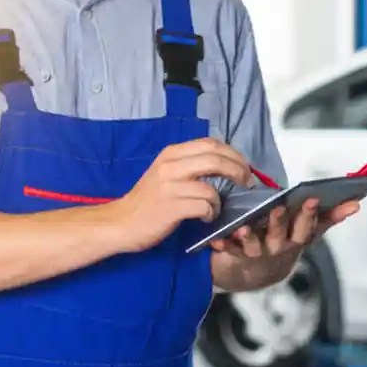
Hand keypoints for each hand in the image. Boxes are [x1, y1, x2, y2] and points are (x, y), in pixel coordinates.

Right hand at [106, 138, 251, 252]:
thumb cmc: (147, 201)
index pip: (210, 143)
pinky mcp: (171, 207)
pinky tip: (205, 217)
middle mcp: (170, 165)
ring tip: (217, 207)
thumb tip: (224, 165)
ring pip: (211, 186)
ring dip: (221, 199)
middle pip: (216, 158)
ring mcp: (170, 186)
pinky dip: (211, 212)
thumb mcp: (165, 173)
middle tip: (246, 183)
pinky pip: (203, 206)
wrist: (121, 222)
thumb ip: (189, 165)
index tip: (243, 166)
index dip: (233, 154)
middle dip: (238, 170)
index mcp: (171, 153)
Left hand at [209, 197, 360, 290]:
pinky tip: (216, 239)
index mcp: (297, 238)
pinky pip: (229, 251)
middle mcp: (279, 247)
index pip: (307, 226)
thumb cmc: (284, 242)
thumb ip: (330, 217)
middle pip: (281, 234)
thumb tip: (356, 203)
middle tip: (278, 208)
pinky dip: (222, 245)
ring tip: (242, 228)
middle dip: (280, 222)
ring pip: (254, 246)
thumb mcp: (308, 231)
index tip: (312, 199)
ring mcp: (258, 253)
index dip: (309, 214)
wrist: (255, 272)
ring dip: (249, 237)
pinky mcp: (237, 255)